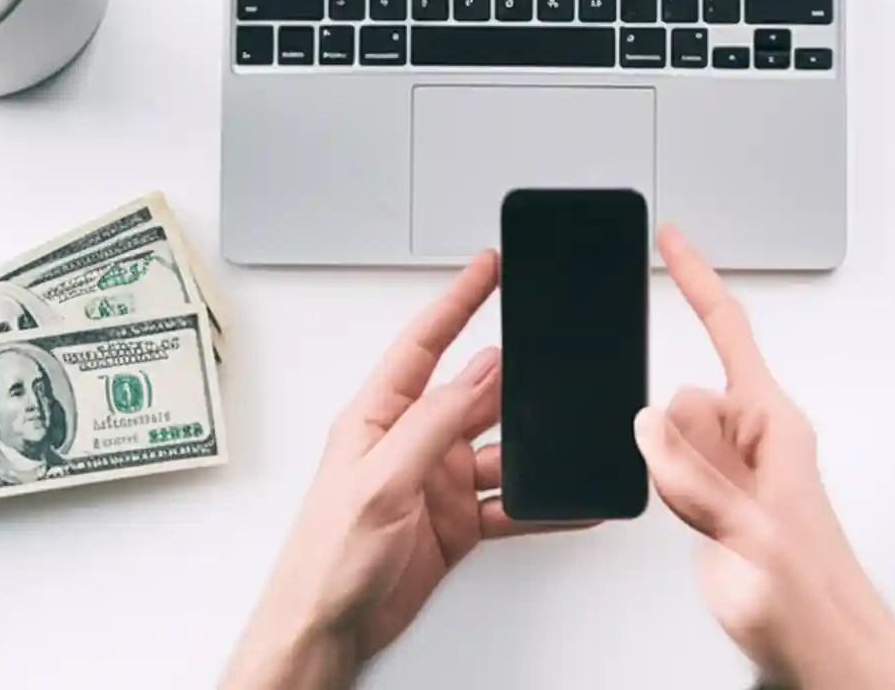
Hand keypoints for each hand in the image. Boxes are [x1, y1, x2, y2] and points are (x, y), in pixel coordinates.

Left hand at [222, 251, 585, 688]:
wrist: (326, 627)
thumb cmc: (325, 558)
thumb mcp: (381, 479)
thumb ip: (433, 424)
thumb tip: (478, 373)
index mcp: (379, 418)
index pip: (423, 345)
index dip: (458, 301)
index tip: (488, 267)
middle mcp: (411, 444)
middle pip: (475, 396)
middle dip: (514, 381)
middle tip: (553, 362)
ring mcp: (436, 482)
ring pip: (501, 450)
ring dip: (533, 451)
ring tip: (569, 442)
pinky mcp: (456, 522)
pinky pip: (509, 504)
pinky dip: (539, 504)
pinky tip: (564, 500)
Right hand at [635, 226, 894, 688]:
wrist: (817, 641)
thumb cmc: (810, 592)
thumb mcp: (752, 532)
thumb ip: (698, 477)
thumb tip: (651, 421)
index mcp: (775, 425)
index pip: (728, 333)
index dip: (697, 281)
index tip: (672, 240)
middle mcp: (754, 438)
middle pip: (684, 395)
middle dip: (670, 433)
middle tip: (694, 490)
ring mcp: (734, 468)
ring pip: (671, 434)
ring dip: (668, 469)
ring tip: (704, 517)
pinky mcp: (716, 496)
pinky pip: (671, 465)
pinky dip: (664, 481)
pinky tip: (690, 517)